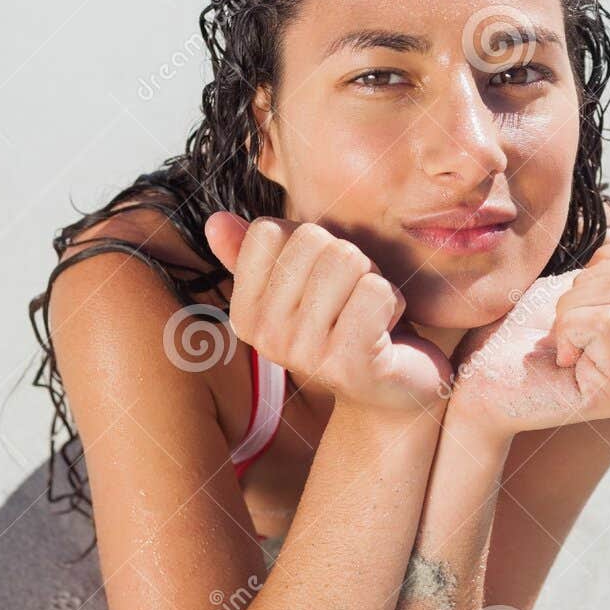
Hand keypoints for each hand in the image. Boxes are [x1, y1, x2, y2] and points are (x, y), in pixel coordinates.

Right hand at [205, 211, 450, 414]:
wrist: (393, 390)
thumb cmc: (347, 323)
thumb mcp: (301, 283)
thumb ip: (258, 252)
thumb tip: (214, 219)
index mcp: (246, 314)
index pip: (269, 231)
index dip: (310, 242)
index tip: (321, 282)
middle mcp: (267, 337)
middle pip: (313, 239)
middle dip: (348, 259)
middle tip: (352, 300)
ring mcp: (306, 355)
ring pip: (348, 259)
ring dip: (374, 279)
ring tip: (369, 314)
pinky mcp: (351, 365)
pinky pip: (376, 290)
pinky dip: (394, 301)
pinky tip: (386, 332)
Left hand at [448, 233, 609, 440]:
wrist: (478, 380)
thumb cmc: (517, 334)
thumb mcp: (576, 290)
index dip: (602, 261)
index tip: (573, 299)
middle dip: (584, 283)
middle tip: (559, 324)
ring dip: (571, 306)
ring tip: (557, 341)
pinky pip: (607, 321)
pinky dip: (568, 326)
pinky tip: (558, 358)